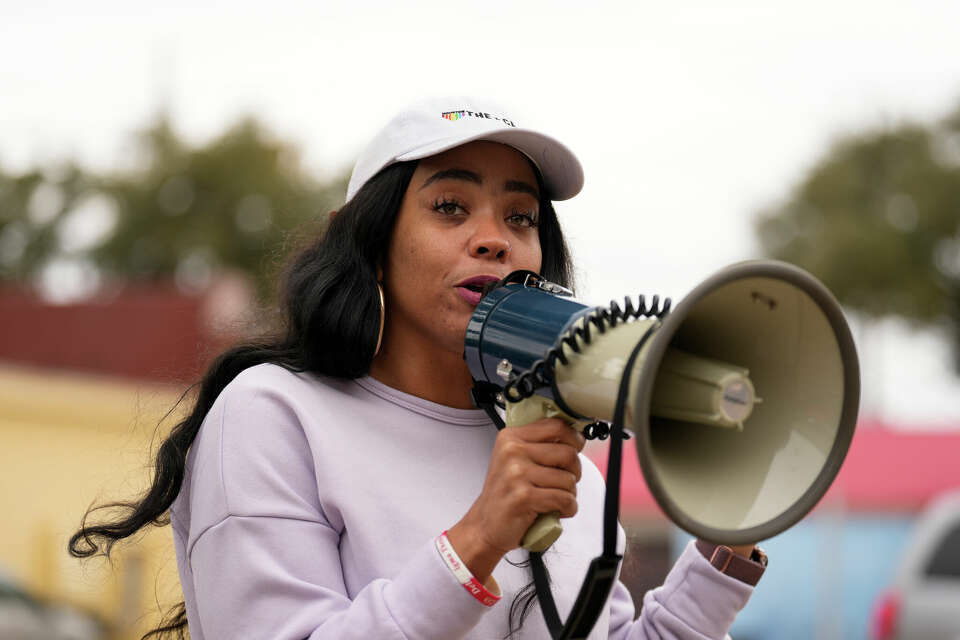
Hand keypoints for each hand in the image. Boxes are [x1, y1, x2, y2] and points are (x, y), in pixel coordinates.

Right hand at [447, 418, 584, 580]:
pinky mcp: (524, 497)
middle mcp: (512, 451)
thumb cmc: (506, 493)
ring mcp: (517, 474)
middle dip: (574, 472)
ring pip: (569, 479)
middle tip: (563, 482)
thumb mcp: (515, 459)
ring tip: (553, 498)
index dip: (574, 438)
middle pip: (568, 453)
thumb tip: (577, 435)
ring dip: (569, 494)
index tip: (575, 449)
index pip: (557, 426)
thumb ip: (540, 444)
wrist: (485, 524)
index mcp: (511, 437)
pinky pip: (564, 499)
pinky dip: (567, 509)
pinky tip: (554, 510)